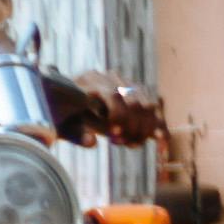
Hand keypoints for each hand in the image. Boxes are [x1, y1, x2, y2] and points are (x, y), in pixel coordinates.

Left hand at [47, 69, 164, 145]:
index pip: (114, 94)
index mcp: (90, 80)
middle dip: (134, 127)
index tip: (115, 136)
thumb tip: (92, 142)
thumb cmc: (61, 117)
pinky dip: (159, 125)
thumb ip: (77, 134)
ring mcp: (126, 83)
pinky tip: (161, 142)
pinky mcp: (138, 92)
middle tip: (126, 145)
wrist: (62, 104)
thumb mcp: (63, 126)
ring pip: (149, 104)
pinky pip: (155, 108)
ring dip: (147, 128)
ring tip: (134, 144)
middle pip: (135, 101)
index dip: (119, 116)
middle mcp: (110, 78)